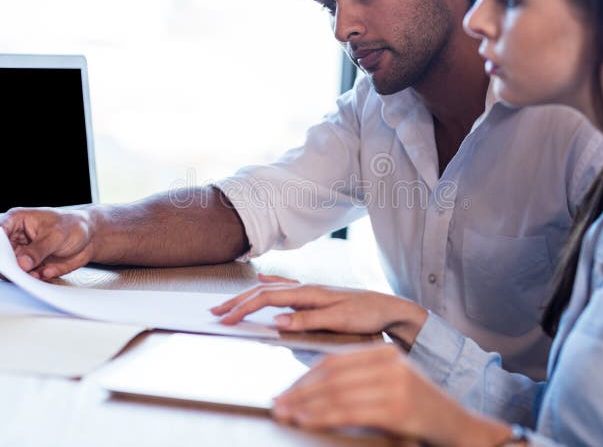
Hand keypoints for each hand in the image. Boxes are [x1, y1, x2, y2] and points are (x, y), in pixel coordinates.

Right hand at [0, 207, 95, 279]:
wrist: (89, 237)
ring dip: (23, 275)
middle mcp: (17, 238)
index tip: (3, 258)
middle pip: (1, 256)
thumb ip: (38, 249)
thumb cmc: (72, 225)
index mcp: (17, 221)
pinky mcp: (33, 267)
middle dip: (9, 266)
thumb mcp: (56, 234)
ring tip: (36, 273)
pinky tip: (45, 272)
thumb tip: (22, 263)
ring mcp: (24, 254)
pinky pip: (28, 277)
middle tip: (21, 271)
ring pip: (13, 269)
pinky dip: (35, 278)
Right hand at [210, 282, 427, 346]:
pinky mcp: (314, 296)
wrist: (389, 307)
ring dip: (247, 296)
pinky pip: (284, 288)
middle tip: (214, 314)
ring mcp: (309, 290)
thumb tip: (276, 320)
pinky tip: (261, 281)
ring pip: (270, 290)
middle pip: (263, 292)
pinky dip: (268, 285)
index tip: (225, 321)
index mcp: (308, 293)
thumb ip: (307, 320)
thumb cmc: (367, 314)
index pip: (266, 298)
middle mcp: (306, 288)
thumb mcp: (339, 320)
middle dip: (237, 302)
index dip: (243, 309)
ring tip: (228, 303)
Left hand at [272, 345, 509, 445]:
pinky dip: (322, 417)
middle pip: (331, 375)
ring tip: (285, 415)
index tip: (285, 391)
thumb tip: (316, 392)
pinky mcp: (397, 407)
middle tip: (277, 404)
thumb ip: (360, 381)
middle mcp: (389, 362)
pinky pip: (349, 411)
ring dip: (305, 406)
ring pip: (337, 393)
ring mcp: (394, 383)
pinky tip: (306, 421)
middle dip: (299, 392)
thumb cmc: (420, 411)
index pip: (334, 360)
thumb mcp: (390, 385)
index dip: (305, 377)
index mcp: (384, 352)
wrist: (460, 426)